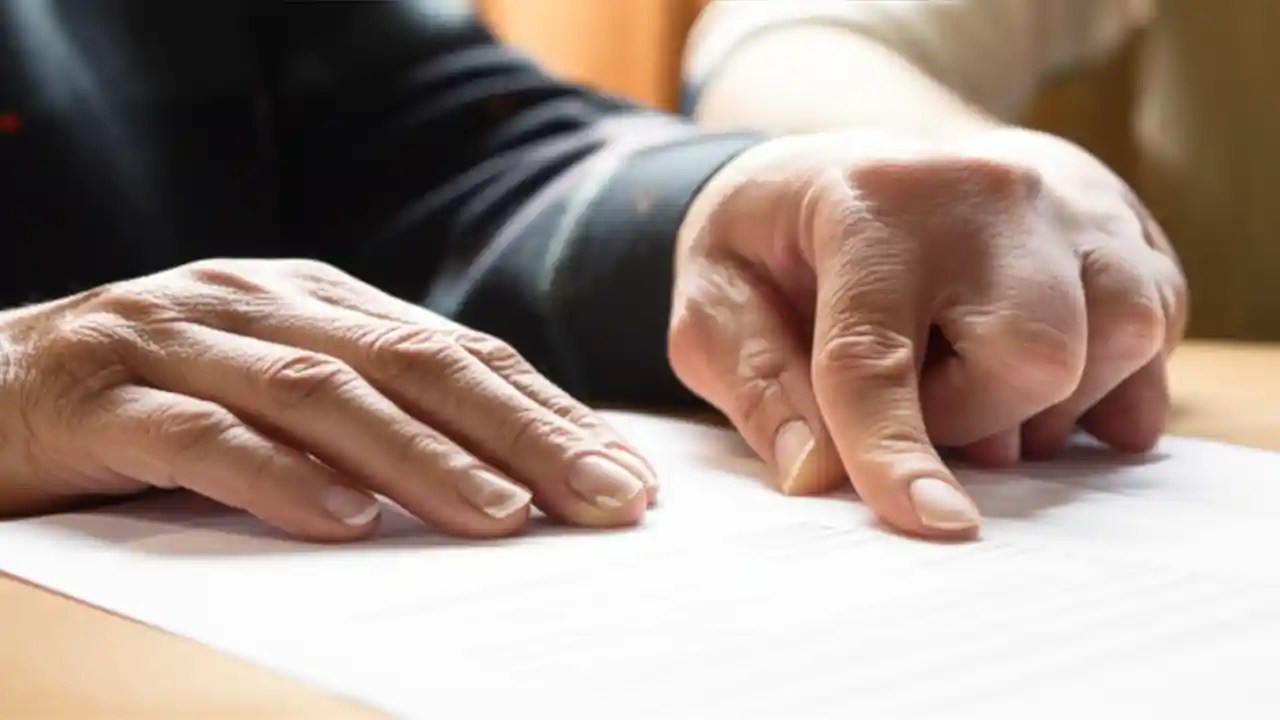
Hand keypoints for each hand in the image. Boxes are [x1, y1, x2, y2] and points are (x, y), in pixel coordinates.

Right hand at [0, 259, 655, 540]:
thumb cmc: (145, 401)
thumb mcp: (270, 391)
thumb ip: (366, 415)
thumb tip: (500, 478)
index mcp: (312, 300)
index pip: (456, 351)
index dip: (547, 412)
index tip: (624, 476)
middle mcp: (258, 303)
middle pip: (414, 364)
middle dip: (522, 433)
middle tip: (605, 498)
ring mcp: (177, 341)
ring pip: (322, 393)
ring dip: (422, 457)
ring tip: (504, 516)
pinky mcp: (97, 397)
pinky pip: (201, 436)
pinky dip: (279, 476)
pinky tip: (344, 521)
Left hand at [669, 128, 1186, 537]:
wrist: (847, 169)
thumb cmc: (775, 245)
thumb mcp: (715, 306)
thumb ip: (758, 389)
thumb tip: (818, 478)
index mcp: (864, 204)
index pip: (877, 352)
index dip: (895, 451)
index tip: (934, 525)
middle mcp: (985, 190)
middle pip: (1031, 354)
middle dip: (973, 420)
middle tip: (921, 399)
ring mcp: (1069, 201)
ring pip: (1117, 340)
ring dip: (1046, 402)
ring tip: (976, 380)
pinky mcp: (1122, 227)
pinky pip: (1155, 330)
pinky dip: (1104, 379)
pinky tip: (1037, 370)